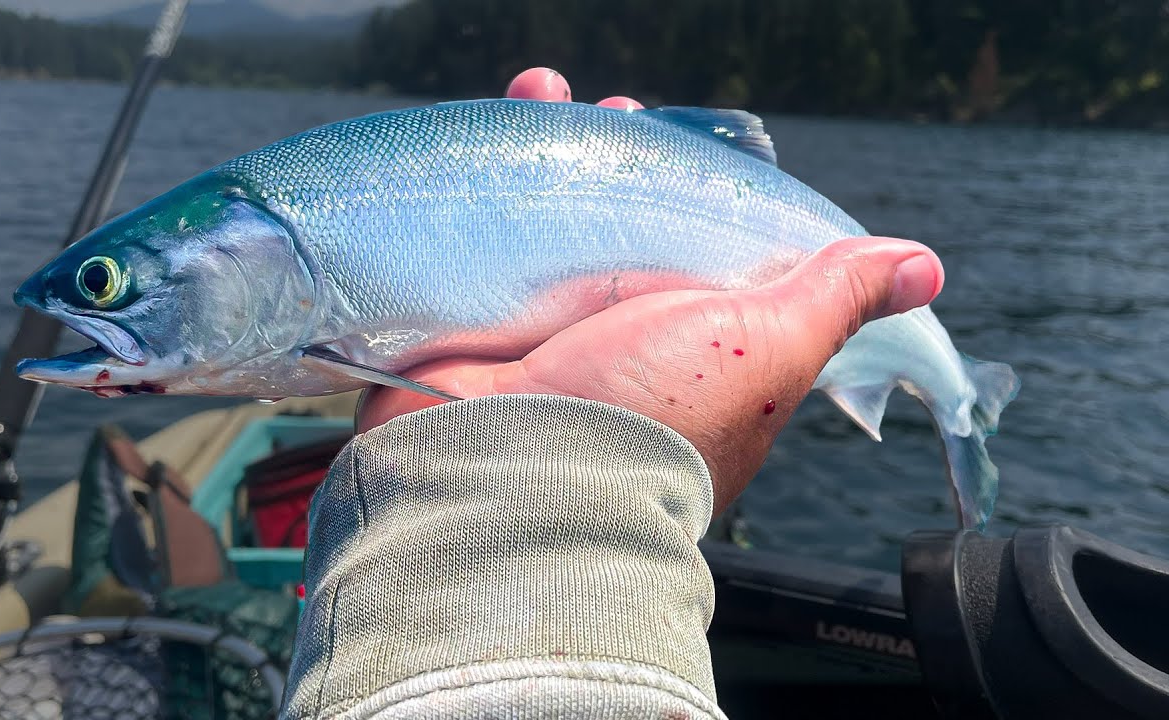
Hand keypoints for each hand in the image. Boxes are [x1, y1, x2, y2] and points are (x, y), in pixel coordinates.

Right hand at [358, 69, 944, 516]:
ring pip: (552, 214)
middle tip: (615, 112)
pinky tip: (507, 113)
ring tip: (553, 96)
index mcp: (689, 343)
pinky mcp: (476, 316)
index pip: (701, 245)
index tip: (684, 140)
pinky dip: (489, 166)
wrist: (513, 467)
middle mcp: (617, 334)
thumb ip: (831, 301)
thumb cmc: (653, 416)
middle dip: (620, 155)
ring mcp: (540, 325)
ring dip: (555, 145)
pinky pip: (483, 224)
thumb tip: (923, 267)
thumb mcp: (765, 348)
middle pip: (621, 222)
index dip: (696, 188)